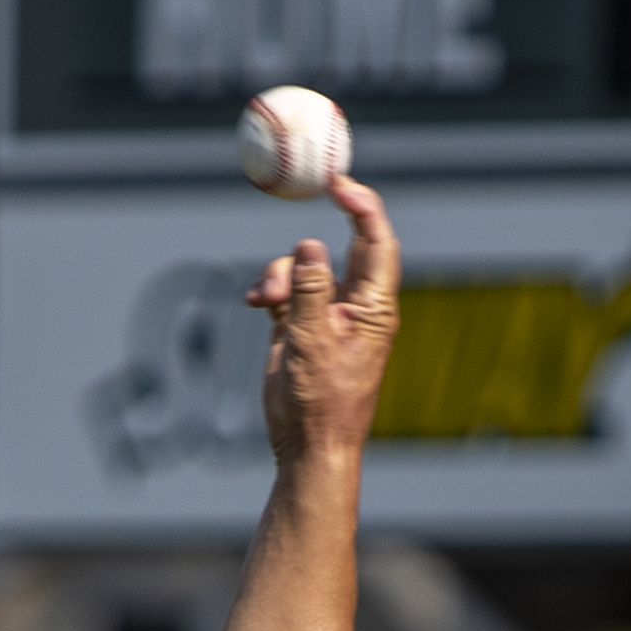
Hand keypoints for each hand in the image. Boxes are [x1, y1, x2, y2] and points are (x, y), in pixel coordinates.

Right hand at [246, 177, 400, 464]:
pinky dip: (269, 289)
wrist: (307, 445)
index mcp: (374, 308)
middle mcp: (355, 306)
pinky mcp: (299, 327)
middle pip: (343, 247)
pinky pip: (284, 290)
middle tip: (311, 196)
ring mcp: (326, 315)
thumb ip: (310, 290)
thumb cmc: (323, 403)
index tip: (338, 185)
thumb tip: (310, 245)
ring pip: (304, 267)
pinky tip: (255, 303)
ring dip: (280, 272)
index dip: (362, 207)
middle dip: (319, 231)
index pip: (376, 244)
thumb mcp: (314, 341)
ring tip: (264, 299)